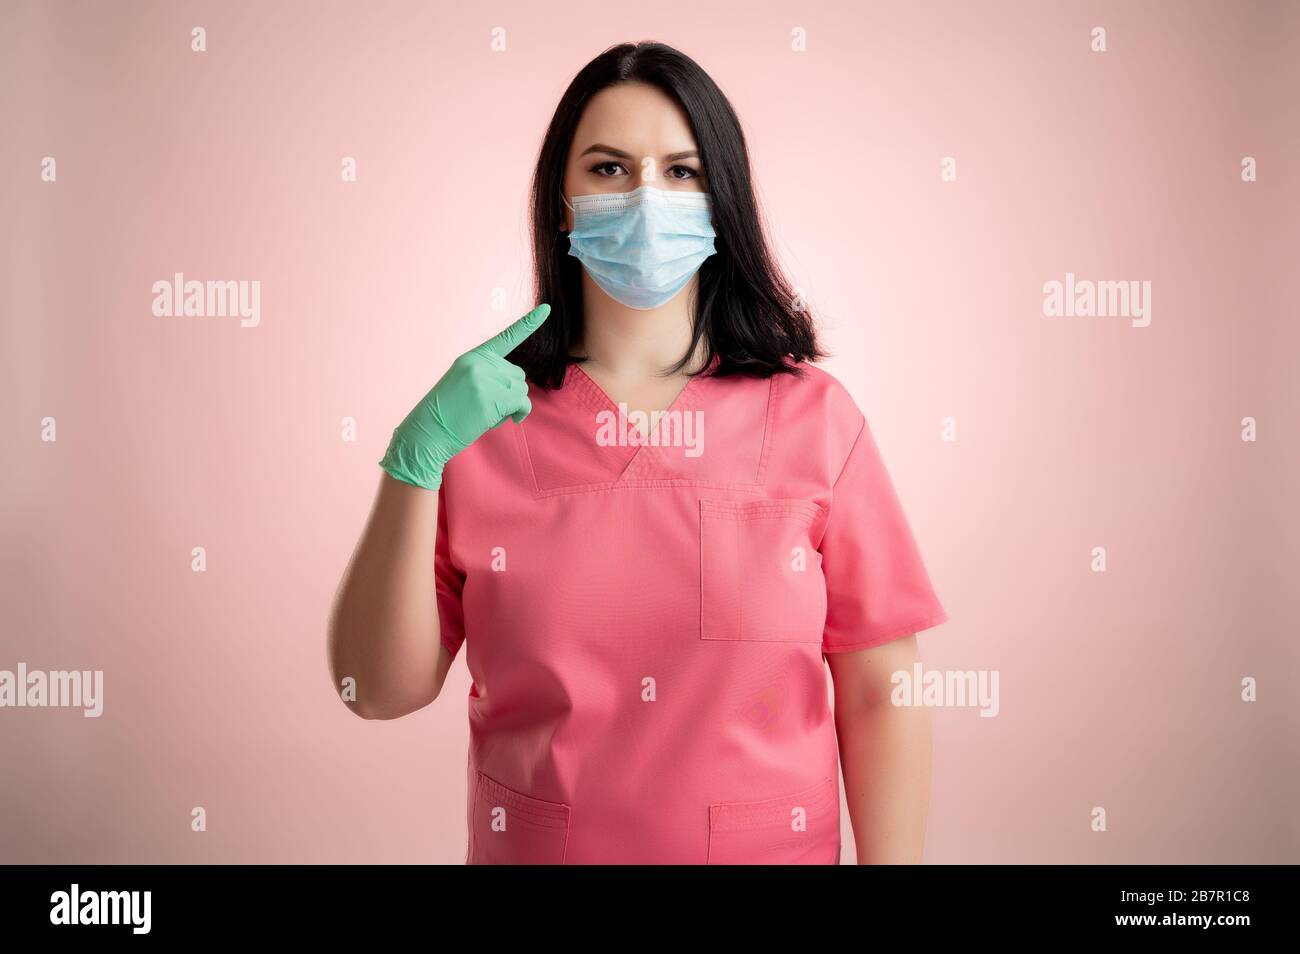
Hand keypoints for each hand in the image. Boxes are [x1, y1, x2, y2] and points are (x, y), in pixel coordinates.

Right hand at [378, 304, 550, 489]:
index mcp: (472, 357)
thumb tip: (518, 386)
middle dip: (510, 394)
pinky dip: (519, 414)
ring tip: (487, 414)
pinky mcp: (491, 398)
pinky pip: (522, 403)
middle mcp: (480, 363)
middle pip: (517, 375)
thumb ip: (488, 376)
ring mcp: (485, 379)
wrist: (426, 433)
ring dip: (512, 406)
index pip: (506, 337)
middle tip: (486, 407)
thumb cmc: (447, 414)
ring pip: (521, 390)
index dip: (529, 323)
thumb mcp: (463, 383)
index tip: (547, 309)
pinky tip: (505, 420)